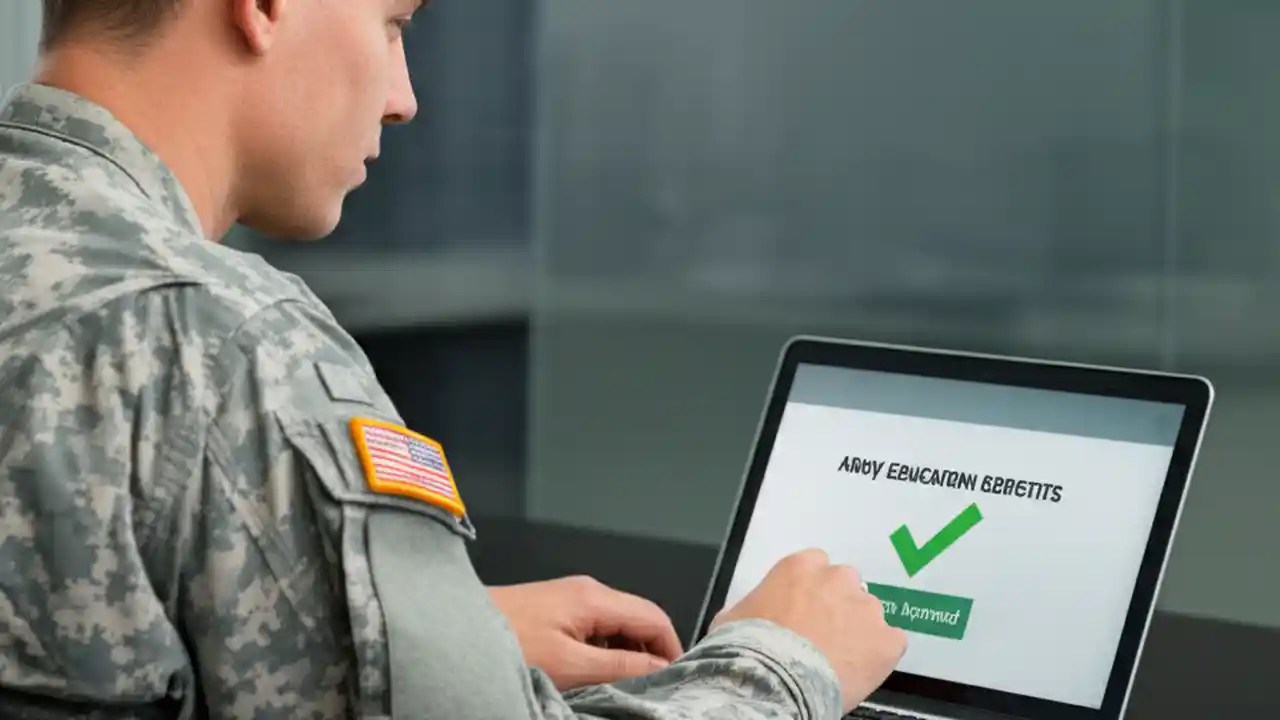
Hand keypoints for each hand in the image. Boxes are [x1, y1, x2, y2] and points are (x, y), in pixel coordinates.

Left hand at [489, 576, 683, 689]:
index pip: (655, 617)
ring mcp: (570, 597)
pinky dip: (603, 650)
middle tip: (651, 686)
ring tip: (623, 685)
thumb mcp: (569, 665)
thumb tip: (660, 667)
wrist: (454, 629)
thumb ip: (619, 667)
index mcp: (596, 598)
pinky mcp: (555, 608)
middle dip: (650, 651)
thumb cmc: (508, 645)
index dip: (672, 648)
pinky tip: (594, 673)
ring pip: (616, 625)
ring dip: (626, 653)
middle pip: (638, 618)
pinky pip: (594, 627)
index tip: (677, 677)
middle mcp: (588, 590)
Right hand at [712, 549, 906, 712]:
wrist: (774, 682)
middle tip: (822, 635)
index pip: (815, 565)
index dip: (810, 590)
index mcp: (800, 567)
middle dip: (838, 605)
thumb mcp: (733, 617)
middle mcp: (838, 579)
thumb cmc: (747, 649)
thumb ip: (755, 604)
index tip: (804, 610)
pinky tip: (861, 671)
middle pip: (846, 584)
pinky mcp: (888, 640)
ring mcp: (866, 608)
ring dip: (858, 630)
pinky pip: (891, 642)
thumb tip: (754, 614)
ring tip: (840, 659)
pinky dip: (880, 655)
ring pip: (869, 614)